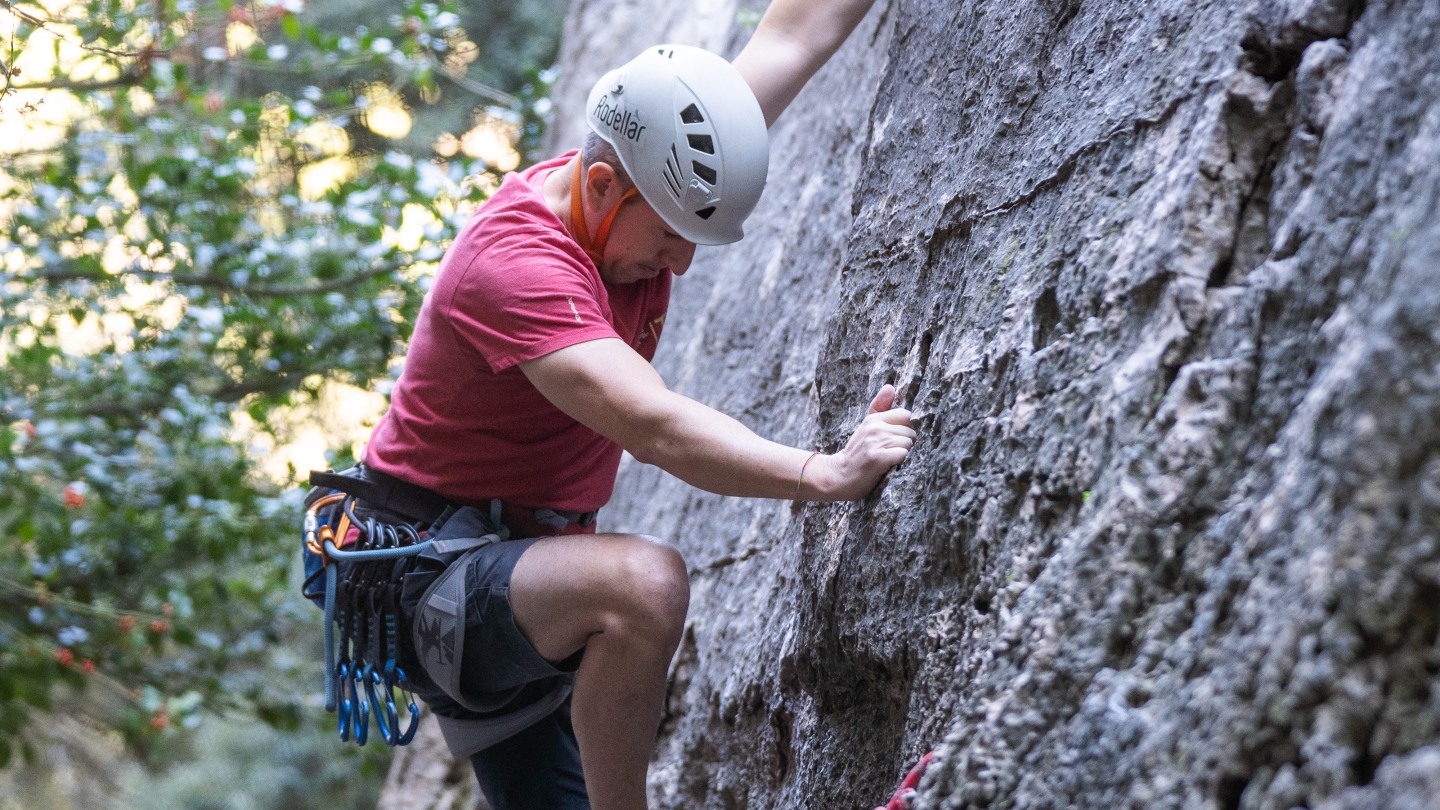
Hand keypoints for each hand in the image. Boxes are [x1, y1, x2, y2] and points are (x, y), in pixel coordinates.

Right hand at [811, 385, 914, 500]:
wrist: (838, 476)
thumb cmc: (856, 454)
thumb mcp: (865, 427)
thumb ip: (879, 407)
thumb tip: (890, 387)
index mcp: (873, 419)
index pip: (906, 415)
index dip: (905, 429)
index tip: (896, 440)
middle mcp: (875, 428)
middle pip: (910, 431)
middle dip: (906, 444)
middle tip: (890, 453)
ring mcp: (876, 442)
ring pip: (908, 443)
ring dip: (903, 454)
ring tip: (889, 460)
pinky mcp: (878, 458)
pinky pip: (903, 454)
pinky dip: (900, 462)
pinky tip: (889, 466)